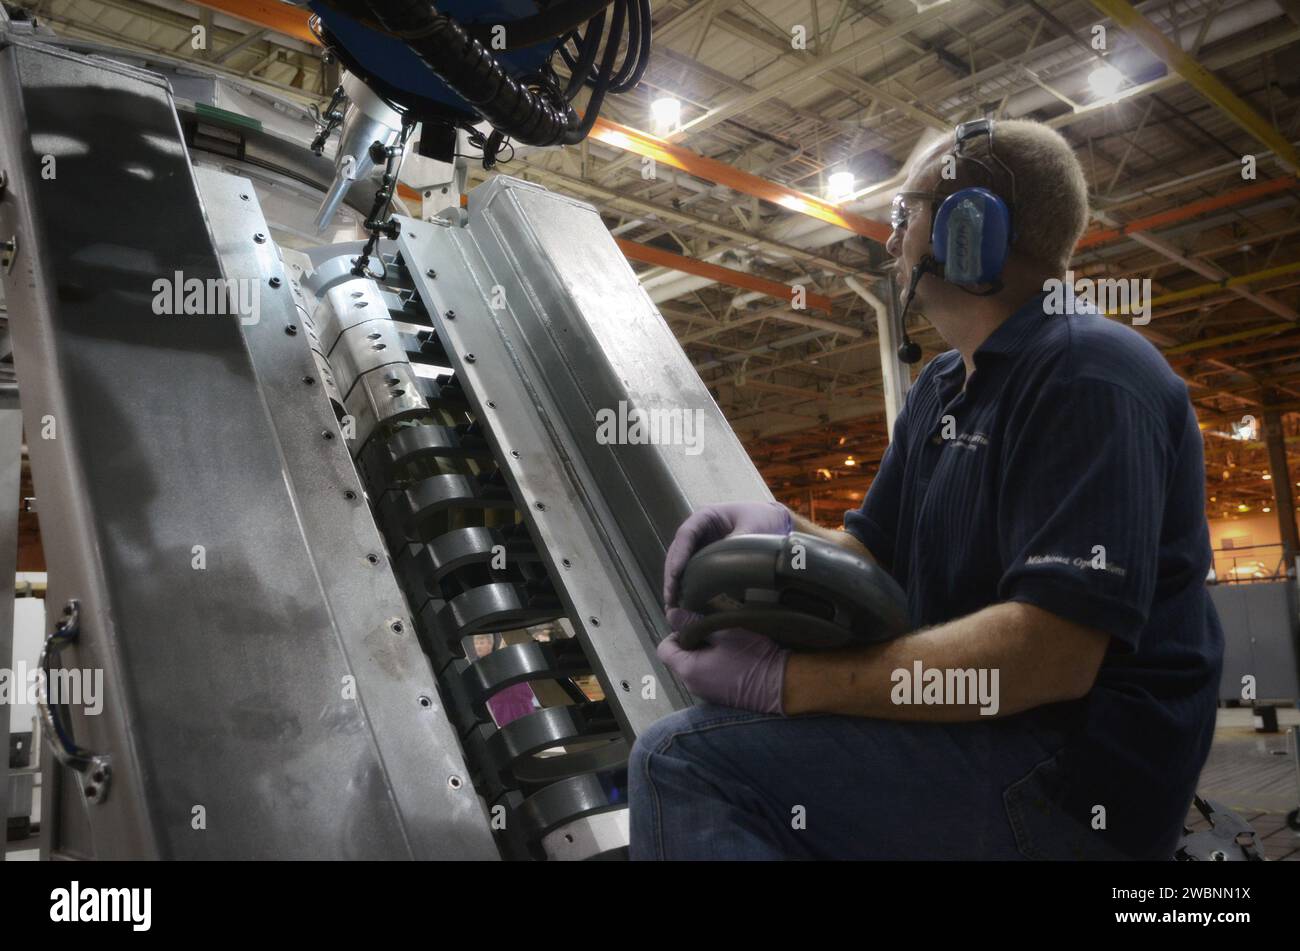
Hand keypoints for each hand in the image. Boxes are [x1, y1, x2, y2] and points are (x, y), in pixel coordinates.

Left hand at [657, 618, 789, 714]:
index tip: (694, 625)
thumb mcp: (723, 632)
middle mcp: (692, 685)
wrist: (781, 686)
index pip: (664, 649)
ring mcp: (705, 694)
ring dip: (704, 654)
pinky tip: (733, 658)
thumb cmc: (752, 657)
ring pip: (693, 668)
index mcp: (688, 669)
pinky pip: (707, 677)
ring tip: (725, 643)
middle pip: (678, 659)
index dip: (675, 633)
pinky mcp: (719, 698)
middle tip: (713, 631)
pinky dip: (714, 666)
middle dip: (692, 643)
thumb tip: (671, 614)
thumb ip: (694, 623)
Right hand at [662, 501, 791, 606]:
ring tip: (673, 605)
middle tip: (670, 597)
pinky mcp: (706, 558)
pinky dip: (686, 585)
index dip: (678, 555)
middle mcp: (698, 530)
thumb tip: (725, 566)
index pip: (685, 535)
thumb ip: (738, 542)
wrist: (775, 521)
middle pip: (677, 552)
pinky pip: (692, 571)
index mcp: (705, 516)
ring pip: (680, 563)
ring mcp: (700, 544)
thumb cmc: (762, 518)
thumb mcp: (753, 528)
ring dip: (675, 583)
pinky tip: (684, 602)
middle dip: (672, 575)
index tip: (675, 575)